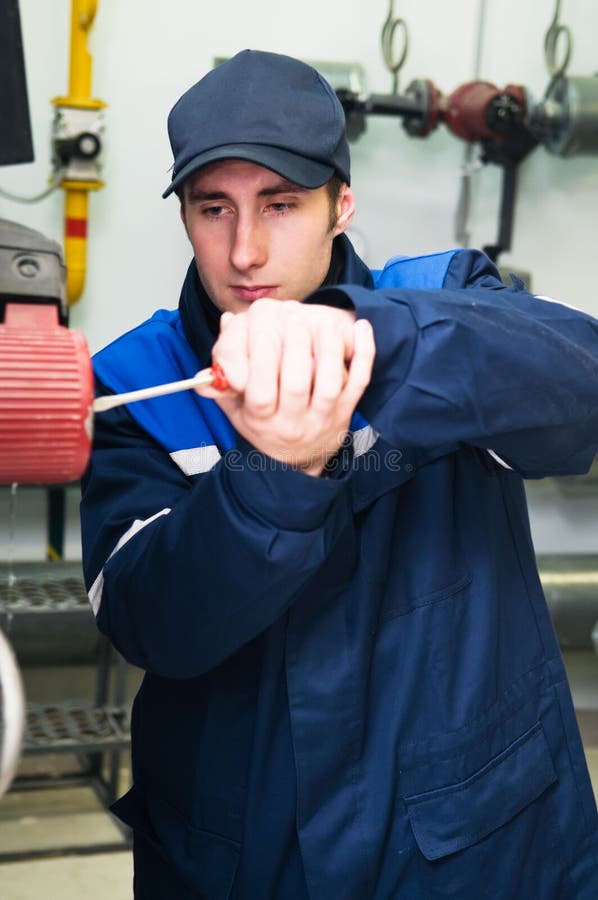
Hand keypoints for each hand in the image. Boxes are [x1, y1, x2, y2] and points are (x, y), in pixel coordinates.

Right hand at [197, 299, 374, 475]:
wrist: (296, 463)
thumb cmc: (262, 425)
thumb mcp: (234, 410)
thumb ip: (220, 380)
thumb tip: (216, 345)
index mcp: (262, 420)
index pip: (260, 389)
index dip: (260, 354)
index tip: (260, 322)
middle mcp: (293, 422)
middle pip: (295, 383)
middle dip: (293, 343)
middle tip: (291, 314)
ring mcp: (322, 418)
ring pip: (328, 383)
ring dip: (327, 348)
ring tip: (320, 320)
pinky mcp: (346, 412)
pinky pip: (359, 382)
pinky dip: (364, 354)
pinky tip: (361, 327)